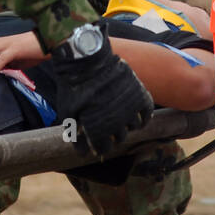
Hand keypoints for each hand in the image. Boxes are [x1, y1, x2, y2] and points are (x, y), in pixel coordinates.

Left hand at [47, 24, 152, 155]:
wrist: (86, 62)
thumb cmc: (74, 88)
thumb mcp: (68, 113)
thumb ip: (75, 135)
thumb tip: (82, 152)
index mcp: (98, 129)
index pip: (104, 148)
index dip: (99, 147)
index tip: (96, 142)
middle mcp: (117, 122)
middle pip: (119, 138)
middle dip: (112, 135)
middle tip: (106, 126)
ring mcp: (130, 108)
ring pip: (134, 127)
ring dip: (126, 125)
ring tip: (118, 116)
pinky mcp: (139, 95)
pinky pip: (147, 113)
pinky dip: (143, 116)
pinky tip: (135, 114)